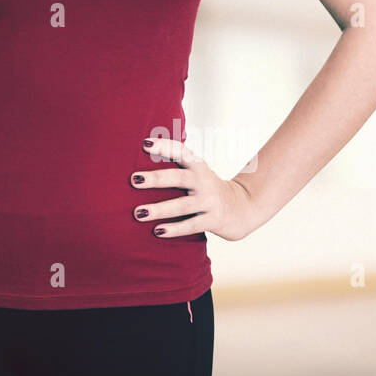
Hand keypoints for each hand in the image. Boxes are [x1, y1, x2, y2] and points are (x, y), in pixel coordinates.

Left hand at [130, 136, 259, 241]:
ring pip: (182, 205)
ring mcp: (209, 201)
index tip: (145, 144)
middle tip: (134, 180)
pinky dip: (174, 228)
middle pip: (178, 178)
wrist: (242, 208)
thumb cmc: (208, 188)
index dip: (164, 147)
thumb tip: (142, 151)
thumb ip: (177, 164)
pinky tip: (158, 231)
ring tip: (138, 213)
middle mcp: (204, 181)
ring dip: (159, 209)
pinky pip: (191, 225)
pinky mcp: (213, 220)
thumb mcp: (198, 172)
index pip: (181, 152)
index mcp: (198, 166)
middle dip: (155, 179)